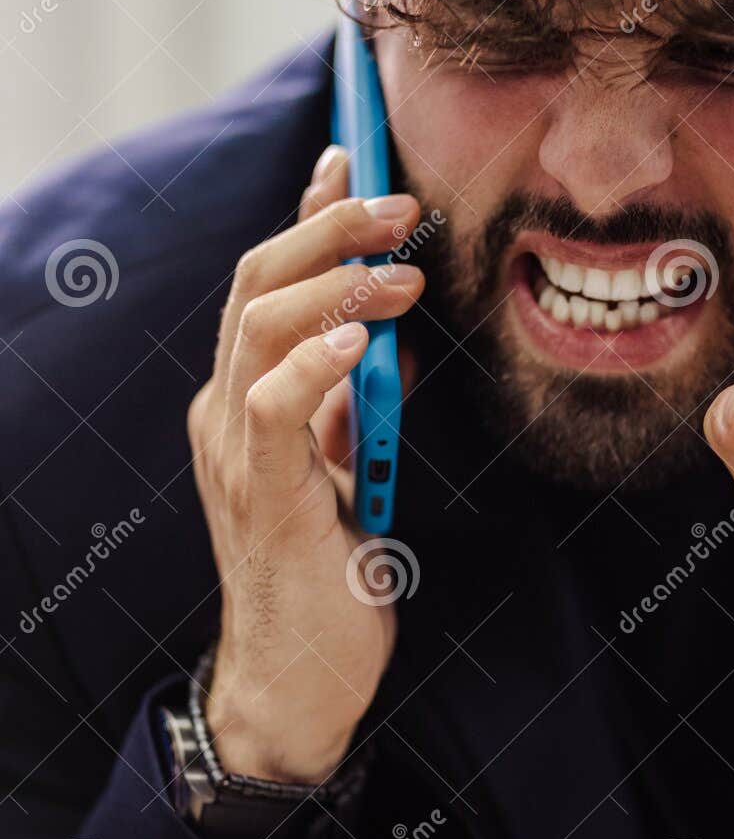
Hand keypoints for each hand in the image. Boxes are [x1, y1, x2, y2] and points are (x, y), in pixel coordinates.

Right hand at [186, 144, 423, 784]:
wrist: (297, 678)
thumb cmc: (326, 574)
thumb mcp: (342, 470)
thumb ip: (344, 406)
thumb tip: (381, 340)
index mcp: (245, 398)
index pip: (267, 281)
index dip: (306, 215)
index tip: (350, 160)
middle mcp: (226, 411)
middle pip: (258, 282)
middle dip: (328, 227)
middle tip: (400, 203)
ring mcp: (235, 451)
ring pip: (260, 326)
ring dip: (334, 281)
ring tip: (401, 268)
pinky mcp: (263, 494)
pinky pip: (274, 407)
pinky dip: (314, 362)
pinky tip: (362, 339)